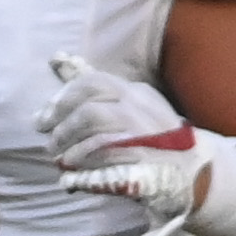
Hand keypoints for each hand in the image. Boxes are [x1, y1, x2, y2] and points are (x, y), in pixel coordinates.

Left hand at [38, 54, 235, 235]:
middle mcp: (141, 107)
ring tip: (58, 156)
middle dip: (61, 119)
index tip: (44, 116)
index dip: (63, 97)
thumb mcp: (128, 113)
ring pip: (93, 120)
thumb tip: (57, 61)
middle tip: (46, 136)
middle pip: (90, 101)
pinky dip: (80, 160)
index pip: (95, 81)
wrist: (191, 174)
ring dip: (67, 140)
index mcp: (137, 94)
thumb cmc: (149, 144)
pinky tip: (71, 171)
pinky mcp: (143, 155)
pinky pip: (103, 150)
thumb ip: (96, 98)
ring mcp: (144, 129)